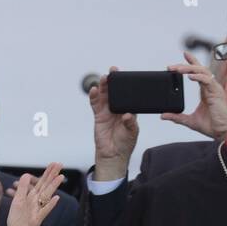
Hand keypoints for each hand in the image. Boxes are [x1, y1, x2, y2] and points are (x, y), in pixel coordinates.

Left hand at [6, 164, 64, 225]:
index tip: (54, 163)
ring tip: (60, 177)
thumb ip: (22, 188)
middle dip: (52, 175)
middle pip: (46, 186)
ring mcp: (38, 210)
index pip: (41, 182)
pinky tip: (56, 198)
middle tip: (60, 164)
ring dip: (53, 186)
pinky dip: (50, 205)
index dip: (47, 173)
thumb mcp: (17, 200)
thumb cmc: (17, 219)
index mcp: (32, 197)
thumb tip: (27, 174)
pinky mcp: (36, 220)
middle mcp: (37, 202)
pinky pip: (44, 211)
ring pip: (46, 196)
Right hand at [89, 67, 138, 181]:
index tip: (127, 76)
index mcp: (129, 109)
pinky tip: (93, 90)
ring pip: (104, 96)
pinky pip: (95, 105)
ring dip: (103, 86)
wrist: (114, 155)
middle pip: (115, 91)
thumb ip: (130, 123)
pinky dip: (94, 97)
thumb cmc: (125, 143)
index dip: (127, 85)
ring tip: (103, 78)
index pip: (128, 94)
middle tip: (113, 71)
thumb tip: (127, 115)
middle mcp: (117, 108)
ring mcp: (107, 112)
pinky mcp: (98, 116)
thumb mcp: (133, 132)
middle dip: (114, 81)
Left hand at [162, 52, 226, 140]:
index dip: (192, 62)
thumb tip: (163, 115)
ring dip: (189, 68)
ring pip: (202, 71)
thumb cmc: (211, 125)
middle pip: (198, 69)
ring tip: (177, 69)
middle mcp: (210, 87)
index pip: (198, 72)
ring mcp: (214, 89)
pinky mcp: (216, 93)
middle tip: (170, 67)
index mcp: (205, 91)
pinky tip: (189, 77)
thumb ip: (177, 117)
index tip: (184, 54)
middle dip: (185, 65)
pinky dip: (198, 77)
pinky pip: (207, 80)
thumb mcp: (189, 121)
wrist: (222, 132)